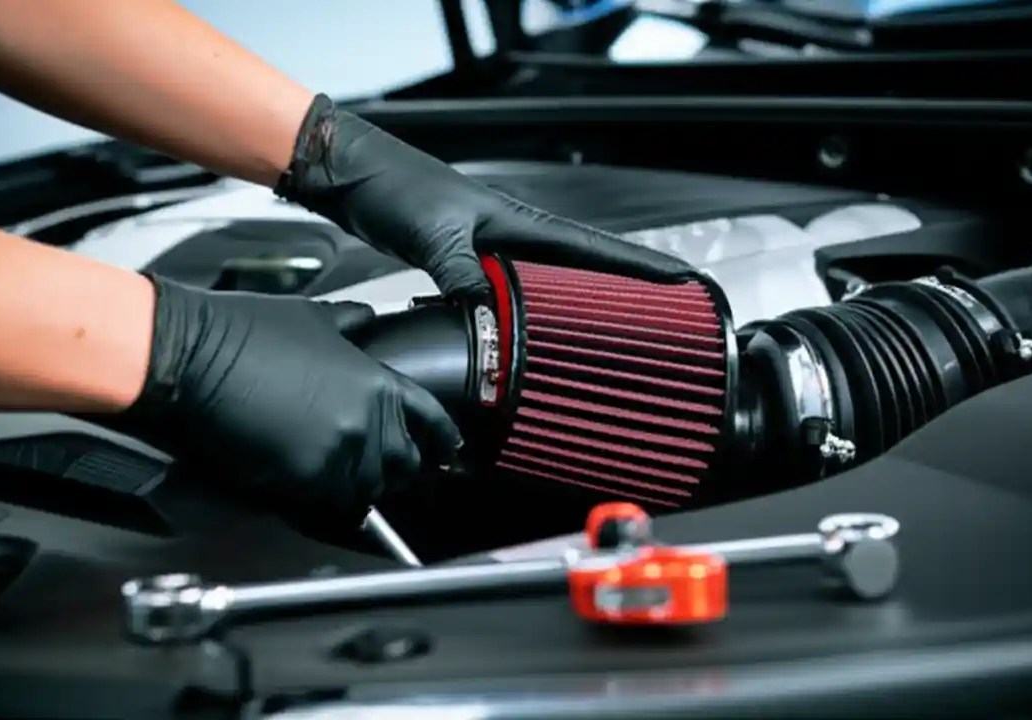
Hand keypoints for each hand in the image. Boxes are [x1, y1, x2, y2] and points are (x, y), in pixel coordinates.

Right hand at [98, 275, 462, 531]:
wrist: (191, 357)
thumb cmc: (241, 333)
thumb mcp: (312, 317)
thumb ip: (351, 325)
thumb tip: (367, 322)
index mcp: (377, 383)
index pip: (432, 422)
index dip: (442, 441)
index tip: (446, 452)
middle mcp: (366, 423)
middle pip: (405, 466)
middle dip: (398, 470)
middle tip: (386, 473)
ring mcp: (336, 458)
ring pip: (367, 493)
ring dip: (358, 490)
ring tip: (337, 481)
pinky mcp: (299, 484)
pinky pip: (327, 509)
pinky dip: (324, 507)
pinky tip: (309, 495)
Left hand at [276, 95, 699, 296]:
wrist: (353, 176)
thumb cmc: (395, 187)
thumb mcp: (434, 234)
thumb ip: (464, 274)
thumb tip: (487, 315)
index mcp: (517, 221)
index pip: (591, 247)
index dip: (636, 266)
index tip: (678, 280)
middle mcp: (511, 234)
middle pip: (581, 267)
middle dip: (620, 290)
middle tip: (657, 318)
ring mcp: (490, 248)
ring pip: (547, 283)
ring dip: (576, 305)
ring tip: (609, 333)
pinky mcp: (464, 261)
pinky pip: (510, 292)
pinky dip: (526, 312)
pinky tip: (529, 332)